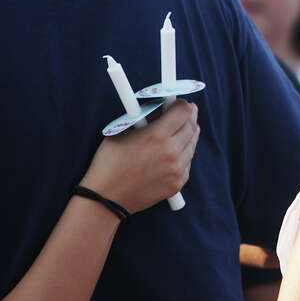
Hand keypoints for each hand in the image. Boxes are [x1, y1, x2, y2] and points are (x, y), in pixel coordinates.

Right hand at [80, 101, 199, 213]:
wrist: (106, 198)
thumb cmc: (109, 162)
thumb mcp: (122, 132)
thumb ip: (145, 118)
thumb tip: (161, 106)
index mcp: (156, 136)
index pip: (182, 111)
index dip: (182, 104)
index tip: (181, 102)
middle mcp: (171, 152)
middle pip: (191, 127)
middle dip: (189, 116)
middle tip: (188, 112)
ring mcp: (176, 170)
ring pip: (192, 145)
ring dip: (188, 134)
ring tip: (182, 129)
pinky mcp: (177, 184)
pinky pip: (187, 163)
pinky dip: (184, 154)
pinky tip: (176, 151)